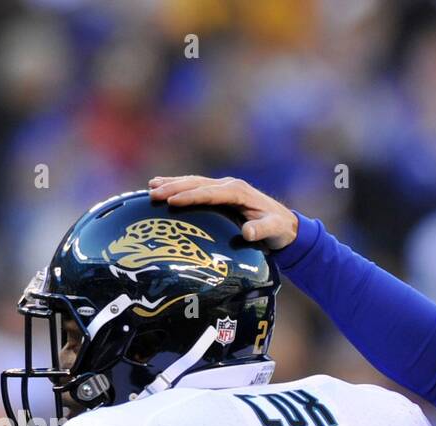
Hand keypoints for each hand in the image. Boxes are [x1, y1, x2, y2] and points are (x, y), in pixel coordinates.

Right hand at [148, 175, 298, 248]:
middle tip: (152, 194)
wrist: (285, 223)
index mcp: (238, 191)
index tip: (172, 201)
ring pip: (193, 182)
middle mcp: (229, 185)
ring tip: (151, 187)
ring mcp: (223, 187)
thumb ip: (262, 231)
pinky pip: (195, 187)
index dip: (190, 196)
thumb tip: (248, 233)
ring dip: (172, 184)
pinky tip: (161, 187)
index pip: (209, 192)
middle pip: (197, 184)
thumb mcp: (274, 231)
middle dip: (174, 187)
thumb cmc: (278, 229)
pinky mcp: (219, 192)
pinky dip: (178, 186)